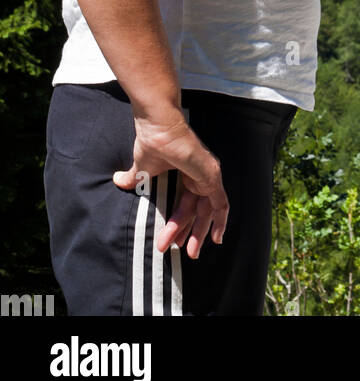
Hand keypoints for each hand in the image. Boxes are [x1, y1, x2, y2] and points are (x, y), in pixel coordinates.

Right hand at [113, 112, 228, 258]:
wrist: (159, 126)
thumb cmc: (152, 141)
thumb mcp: (142, 168)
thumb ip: (134, 178)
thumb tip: (117, 181)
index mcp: (186, 173)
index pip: (187, 204)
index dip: (181, 223)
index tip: (173, 241)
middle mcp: (200, 174)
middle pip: (198, 211)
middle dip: (191, 233)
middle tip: (185, 254)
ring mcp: (208, 174)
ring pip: (206, 211)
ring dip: (197, 233)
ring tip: (188, 253)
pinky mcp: (211, 176)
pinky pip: (221, 203)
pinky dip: (220, 220)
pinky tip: (216, 238)